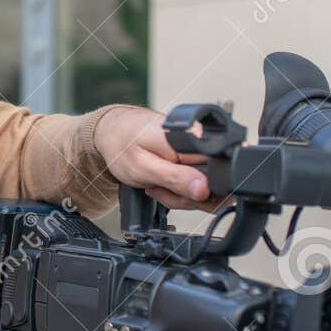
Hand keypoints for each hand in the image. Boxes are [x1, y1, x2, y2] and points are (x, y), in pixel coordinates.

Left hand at [93, 105, 223, 211]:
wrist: (114, 132)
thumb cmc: (123, 144)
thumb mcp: (144, 167)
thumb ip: (175, 179)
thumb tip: (204, 190)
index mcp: (193, 139)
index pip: (215, 177)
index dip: (197, 193)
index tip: (172, 192)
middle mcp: (202, 141)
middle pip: (212, 186)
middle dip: (185, 198)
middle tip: (158, 189)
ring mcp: (200, 150)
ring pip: (204, 189)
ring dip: (180, 196)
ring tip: (156, 184)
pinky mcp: (195, 157)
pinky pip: (196, 183)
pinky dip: (178, 190)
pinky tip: (162, 182)